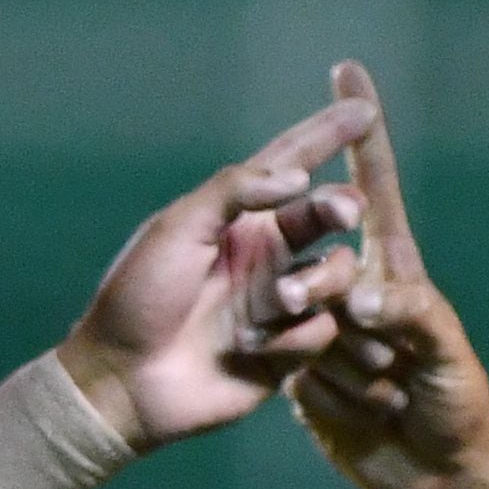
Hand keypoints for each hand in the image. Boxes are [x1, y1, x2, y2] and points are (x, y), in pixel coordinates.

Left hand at [56, 94, 371, 451]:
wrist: (125, 378)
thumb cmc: (140, 294)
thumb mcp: (177, 227)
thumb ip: (234, 191)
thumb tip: (296, 176)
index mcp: (239, 216)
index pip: (290, 163)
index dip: (327, 136)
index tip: (364, 110)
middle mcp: (267, 251)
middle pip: (326, 215)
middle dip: (341, 206)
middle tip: (343, 212)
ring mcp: (279, 300)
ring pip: (336, 272)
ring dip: (319, 279)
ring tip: (284, 297)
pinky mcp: (287, 349)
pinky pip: (321, 330)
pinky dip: (296, 335)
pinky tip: (255, 346)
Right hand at [286, 62, 488, 488]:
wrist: (431, 477)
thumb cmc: (457, 404)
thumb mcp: (446, 354)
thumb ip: (408, 314)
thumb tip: (358, 296)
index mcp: (394, 267)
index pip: (372, 185)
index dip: (361, 131)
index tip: (347, 71)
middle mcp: (353, 285)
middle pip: (318, 257)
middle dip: (330, 300)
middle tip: (379, 351)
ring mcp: (322, 325)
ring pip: (299, 316)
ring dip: (343, 364)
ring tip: (388, 394)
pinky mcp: (299, 368)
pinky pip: (289, 362)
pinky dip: (325, 390)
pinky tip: (363, 413)